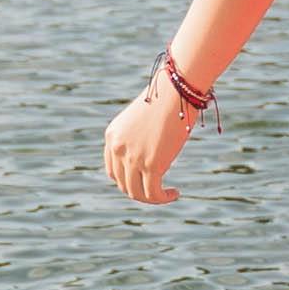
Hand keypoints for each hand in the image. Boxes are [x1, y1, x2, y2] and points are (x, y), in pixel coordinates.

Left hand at [103, 69, 200, 204]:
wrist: (176, 91)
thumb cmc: (165, 99)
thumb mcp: (143, 120)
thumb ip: (139, 138)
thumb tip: (151, 156)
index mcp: (112, 136)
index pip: (113, 170)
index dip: (127, 180)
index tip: (144, 180)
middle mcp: (118, 148)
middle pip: (123, 184)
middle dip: (140, 191)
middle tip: (158, 189)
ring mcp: (132, 158)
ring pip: (137, 192)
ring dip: (152, 198)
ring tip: (167, 194)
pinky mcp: (151, 164)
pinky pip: (153, 193)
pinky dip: (163, 198)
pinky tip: (175, 193)